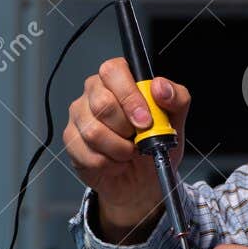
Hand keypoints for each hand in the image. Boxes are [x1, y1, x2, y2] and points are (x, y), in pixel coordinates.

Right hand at [63, 57, 189, 242]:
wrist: (143, 177)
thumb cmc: (154, 142)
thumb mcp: (175, 120)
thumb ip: (176, 98)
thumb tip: (160, 87)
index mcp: (118, 79)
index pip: (113, 71)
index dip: (129, 96)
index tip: (144, 120)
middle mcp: (94, 91)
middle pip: (102, 103)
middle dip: (126, 128)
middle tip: (139, 139)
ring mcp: (79, 115)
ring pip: (94, 132)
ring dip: (119, 150)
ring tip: (129, 152)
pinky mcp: (71, 139)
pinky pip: (88, 154)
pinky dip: (109, 165)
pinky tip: (116, 162)